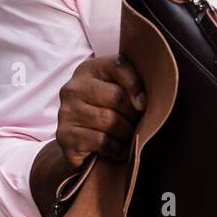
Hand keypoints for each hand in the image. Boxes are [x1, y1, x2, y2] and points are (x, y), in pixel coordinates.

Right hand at [55, 54, 146, 169]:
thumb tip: (152, 95)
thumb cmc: (108, 112)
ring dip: (127, 133)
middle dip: (134, 115)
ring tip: (130, 137)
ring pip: (110, 121)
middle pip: (116, 97)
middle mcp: (73, 87)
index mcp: (89, 69)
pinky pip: (101, 141)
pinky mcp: (64, 136)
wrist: (79, 143)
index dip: (136, 85)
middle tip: (139, 124)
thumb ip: (134, 83)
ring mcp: (65, 112)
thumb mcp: (120, 91)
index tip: (144, 103)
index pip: (118, 66)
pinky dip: (117, 148)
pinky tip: (120, 150)